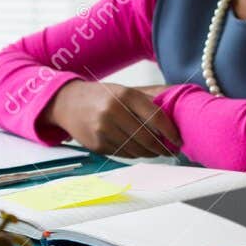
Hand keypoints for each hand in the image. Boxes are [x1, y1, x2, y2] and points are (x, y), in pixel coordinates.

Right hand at [43, 80, 181, 157]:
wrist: (67, 103)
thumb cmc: (102, 96)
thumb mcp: (124, 91)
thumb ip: (146, 103)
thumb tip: (172, 122)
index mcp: (125, 95)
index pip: (156, 117)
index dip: (171, 132)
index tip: (178, 140)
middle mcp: (113, 111)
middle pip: (147, 138)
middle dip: (162, 147)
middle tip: (170, 150)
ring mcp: (103, 130)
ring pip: (137, 150)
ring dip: (150, 153)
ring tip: (156, 151)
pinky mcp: (97, 145)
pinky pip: (124, 154)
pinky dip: (135, 154)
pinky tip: (139, 150)